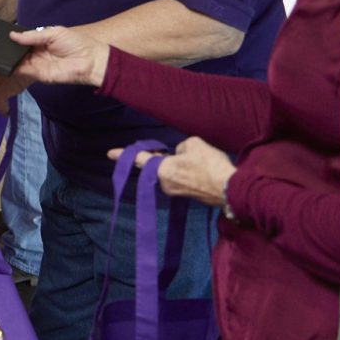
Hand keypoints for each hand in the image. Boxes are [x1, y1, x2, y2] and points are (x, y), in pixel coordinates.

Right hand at [10, 25, 109, 87]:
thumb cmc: (76, 43)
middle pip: (18, 51)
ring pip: (18, 61)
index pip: (22, 39)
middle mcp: (36, 53)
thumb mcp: (54, 33)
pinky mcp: (38, 75)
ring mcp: (36, 64)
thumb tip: (13, 35)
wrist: (90, 61)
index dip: (12, 37)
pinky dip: (13, 67)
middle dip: (7, 48)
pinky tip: (3, 62)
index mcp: (40, 40)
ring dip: (7, 58)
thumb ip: (33, 36)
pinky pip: (23, 71)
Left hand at [109, 136, 233, 208]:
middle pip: (158, 165)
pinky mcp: (186, 196)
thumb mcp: (194, 144)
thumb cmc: (210, 165)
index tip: (110, 153)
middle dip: (164, 157)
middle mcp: (164, 183)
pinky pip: (180, 179)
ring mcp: (175, 191)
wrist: (230, 189)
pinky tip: (200, 170)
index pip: (140, 159)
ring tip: (198, 161)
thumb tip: (181, 155)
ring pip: (171, 172)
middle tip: (175, 152)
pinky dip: (186, 173)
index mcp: (162, 169)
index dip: (125, 154)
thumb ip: (181, 147)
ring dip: (178, 165)